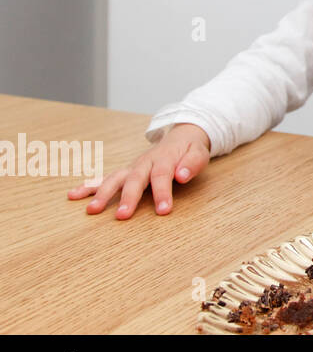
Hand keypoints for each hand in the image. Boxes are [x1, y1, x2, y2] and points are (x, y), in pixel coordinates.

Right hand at [66, 122, 210, 218]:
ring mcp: (132, 167)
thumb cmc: (190, 149)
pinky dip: (89, 186)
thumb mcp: (199, 153)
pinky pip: (105, 178)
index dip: (162, 193)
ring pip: (115, 179)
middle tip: (121, 216)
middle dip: (127, 198)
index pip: (162, 176)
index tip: (163, 210)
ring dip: (102, 193)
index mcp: (164, 158)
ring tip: (91, 209)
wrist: (180, 136)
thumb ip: (192, 164)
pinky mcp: (125, 172)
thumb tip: (182, 176)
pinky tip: (73, 195)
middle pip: (134, 179)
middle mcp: (144, 162)